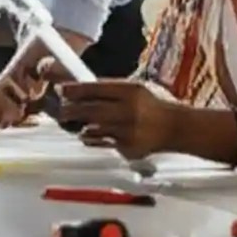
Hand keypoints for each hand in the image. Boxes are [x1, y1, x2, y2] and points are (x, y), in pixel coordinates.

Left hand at [57, 79, 182, 159]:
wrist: (174, 128)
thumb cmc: (150, 105)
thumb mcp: (134, 88)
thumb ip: (108, 88)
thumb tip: (77, 87)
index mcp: (130, 91)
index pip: (95, 88)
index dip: (74, 90)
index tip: (61, 90)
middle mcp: (129, 111)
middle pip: (91, 110)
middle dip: (71, 110)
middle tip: (62, 109)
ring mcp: (128, 132)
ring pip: (93, 129)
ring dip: (81, 126)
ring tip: (77, 122)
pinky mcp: (127, 149)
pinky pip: (101, 143)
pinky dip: (93, 138)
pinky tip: (91, 133)